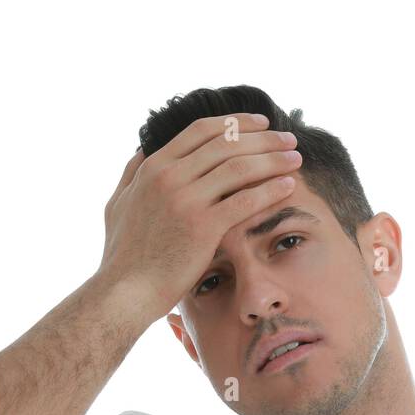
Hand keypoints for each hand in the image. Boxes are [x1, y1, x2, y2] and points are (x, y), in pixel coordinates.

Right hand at [95, 113, 301, 325]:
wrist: (124, 291)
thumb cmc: (122, 256)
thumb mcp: (118, 204)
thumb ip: (132, 174)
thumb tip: (143, 152)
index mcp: (153, 166)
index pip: (201, 130)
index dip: (236, 123)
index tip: (261, 124)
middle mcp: (170, 176)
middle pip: (227, 143)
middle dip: (263, 137)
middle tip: (289, 138)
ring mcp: (187, 200)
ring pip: (239, 167)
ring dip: (273, 158)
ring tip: (296, 157)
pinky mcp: (203, 227)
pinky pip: (245, 200)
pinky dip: (270, 190)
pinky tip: (288, 186)